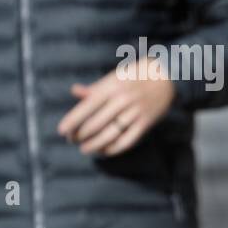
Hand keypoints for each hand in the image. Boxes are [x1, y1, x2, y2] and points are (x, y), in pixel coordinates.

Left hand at [57, 57, 174, 155]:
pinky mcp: (146, 122)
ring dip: (95, 145)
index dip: (72, 121)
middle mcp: (122, 100)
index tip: (62, 131)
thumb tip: (74, 91)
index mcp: (111, 88)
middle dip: (81, 135)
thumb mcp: (113, 78)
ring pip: (110, 134)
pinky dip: (114, 148)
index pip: (86, 107)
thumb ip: (95, 88)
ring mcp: (135, 112)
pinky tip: (105, 151)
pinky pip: (128, 140)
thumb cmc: (134, 77)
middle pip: (96, 123)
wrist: (166, 76)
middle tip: (72, 140)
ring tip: (85, 149)